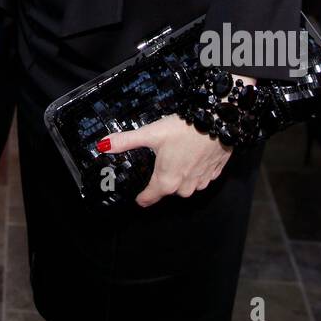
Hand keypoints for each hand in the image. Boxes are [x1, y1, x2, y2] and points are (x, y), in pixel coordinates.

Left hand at [102, 113, 232, 206]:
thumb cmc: (183, 129)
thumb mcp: (151, 133)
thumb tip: (103, 145)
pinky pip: (201, 178)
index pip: (150, 197)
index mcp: (167, 181)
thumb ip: (126, 141)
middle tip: (160, 164)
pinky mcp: (215, 173)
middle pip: (168, 190)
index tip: (138, 198)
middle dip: (163, 180)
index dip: (142, 197)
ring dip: (181, 175)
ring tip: (177, 157)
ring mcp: (201, 181)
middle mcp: (184, 187)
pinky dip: (196, 169)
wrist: (218, 122)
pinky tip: (194, 156)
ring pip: (186, 185)